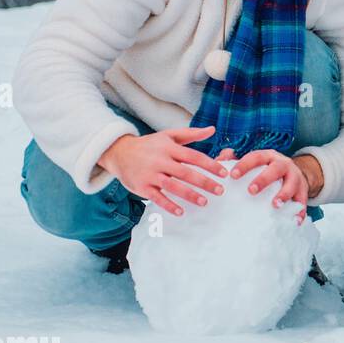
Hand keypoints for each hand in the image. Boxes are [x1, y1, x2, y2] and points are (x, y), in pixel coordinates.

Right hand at [98, 126, 228, 215]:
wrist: (119, 152)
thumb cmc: (149, 145)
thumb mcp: (168, 136)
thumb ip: (191, 134)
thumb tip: (213, 130)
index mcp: (169, 148)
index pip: (194, 156)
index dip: (210, 165)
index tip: (224, 174)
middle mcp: (160, 161)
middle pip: (185, 172)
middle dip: (204, 182)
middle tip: (220, 191)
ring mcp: (150, 174)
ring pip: (172, 186)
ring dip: (189, 195)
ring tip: (204, 202)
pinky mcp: (141, 187)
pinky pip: (156, 197)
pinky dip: (168, 205)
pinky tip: (181, 212)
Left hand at [220, 148, 308, 225]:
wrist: (294, 173)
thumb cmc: (267, 169)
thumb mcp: (254, 162)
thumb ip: (235, 159)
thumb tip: (220, 158)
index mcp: (269, 156)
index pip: (256, 157)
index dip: (245, 165)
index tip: (233, 175)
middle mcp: (284, 164)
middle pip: (276, 169)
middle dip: (264, 179)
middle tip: (251, 191)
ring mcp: (295, 177)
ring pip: (292, 184)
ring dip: (284, 194)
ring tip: (275, 205)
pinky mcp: (303, 190)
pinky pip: (302, 201)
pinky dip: (300, 211)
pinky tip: (295, 221)